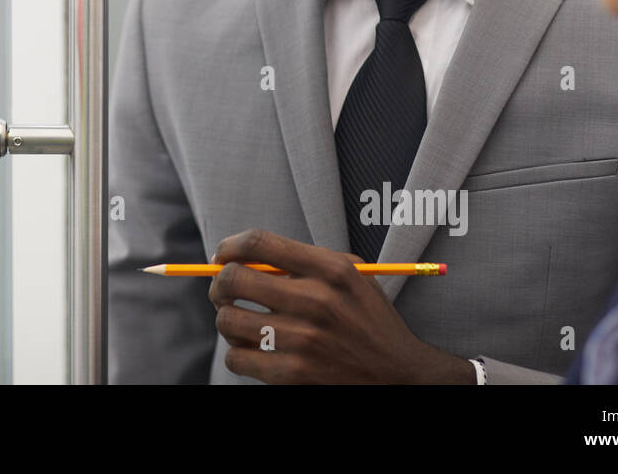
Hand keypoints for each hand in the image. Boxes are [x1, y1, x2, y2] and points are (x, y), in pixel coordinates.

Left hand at [209, 229, 472, 383]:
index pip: (258, 243)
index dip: (229, 246)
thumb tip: (241, 256)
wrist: (398, 373)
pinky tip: (253, 349)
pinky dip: (237, 353)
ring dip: (226, 320)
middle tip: (222, 290)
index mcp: (330, 269)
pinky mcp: (293, 374)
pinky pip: (236, 358)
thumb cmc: (366, 317)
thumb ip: (304, 259)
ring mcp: (303, 340)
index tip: (221, 255)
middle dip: (218, 283)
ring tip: (240, 321)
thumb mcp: (351, 274)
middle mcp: (316, 301)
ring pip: (228, 320)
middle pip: (234, 279)